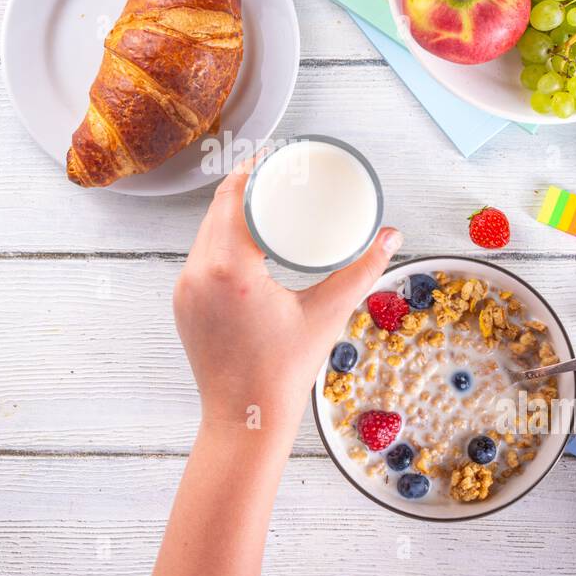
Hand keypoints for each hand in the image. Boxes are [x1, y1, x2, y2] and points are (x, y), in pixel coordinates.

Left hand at [173, 156, 402, 439]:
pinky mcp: (183, 305)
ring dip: (229, 212)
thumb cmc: (284, 371)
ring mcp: (185, 290)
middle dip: (244, 186)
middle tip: (276, 173)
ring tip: (261, 199)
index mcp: (230, 269)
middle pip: (217, 210)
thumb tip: (392, 236)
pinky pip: (198, 257)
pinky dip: (218, 239)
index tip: (275, 156)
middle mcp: (198, 273)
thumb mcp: (327, 313)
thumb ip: (362, 270)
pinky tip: (238, 237)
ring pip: (204, 233)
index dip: (251, 169)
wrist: (245, 419)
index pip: (233, 197)